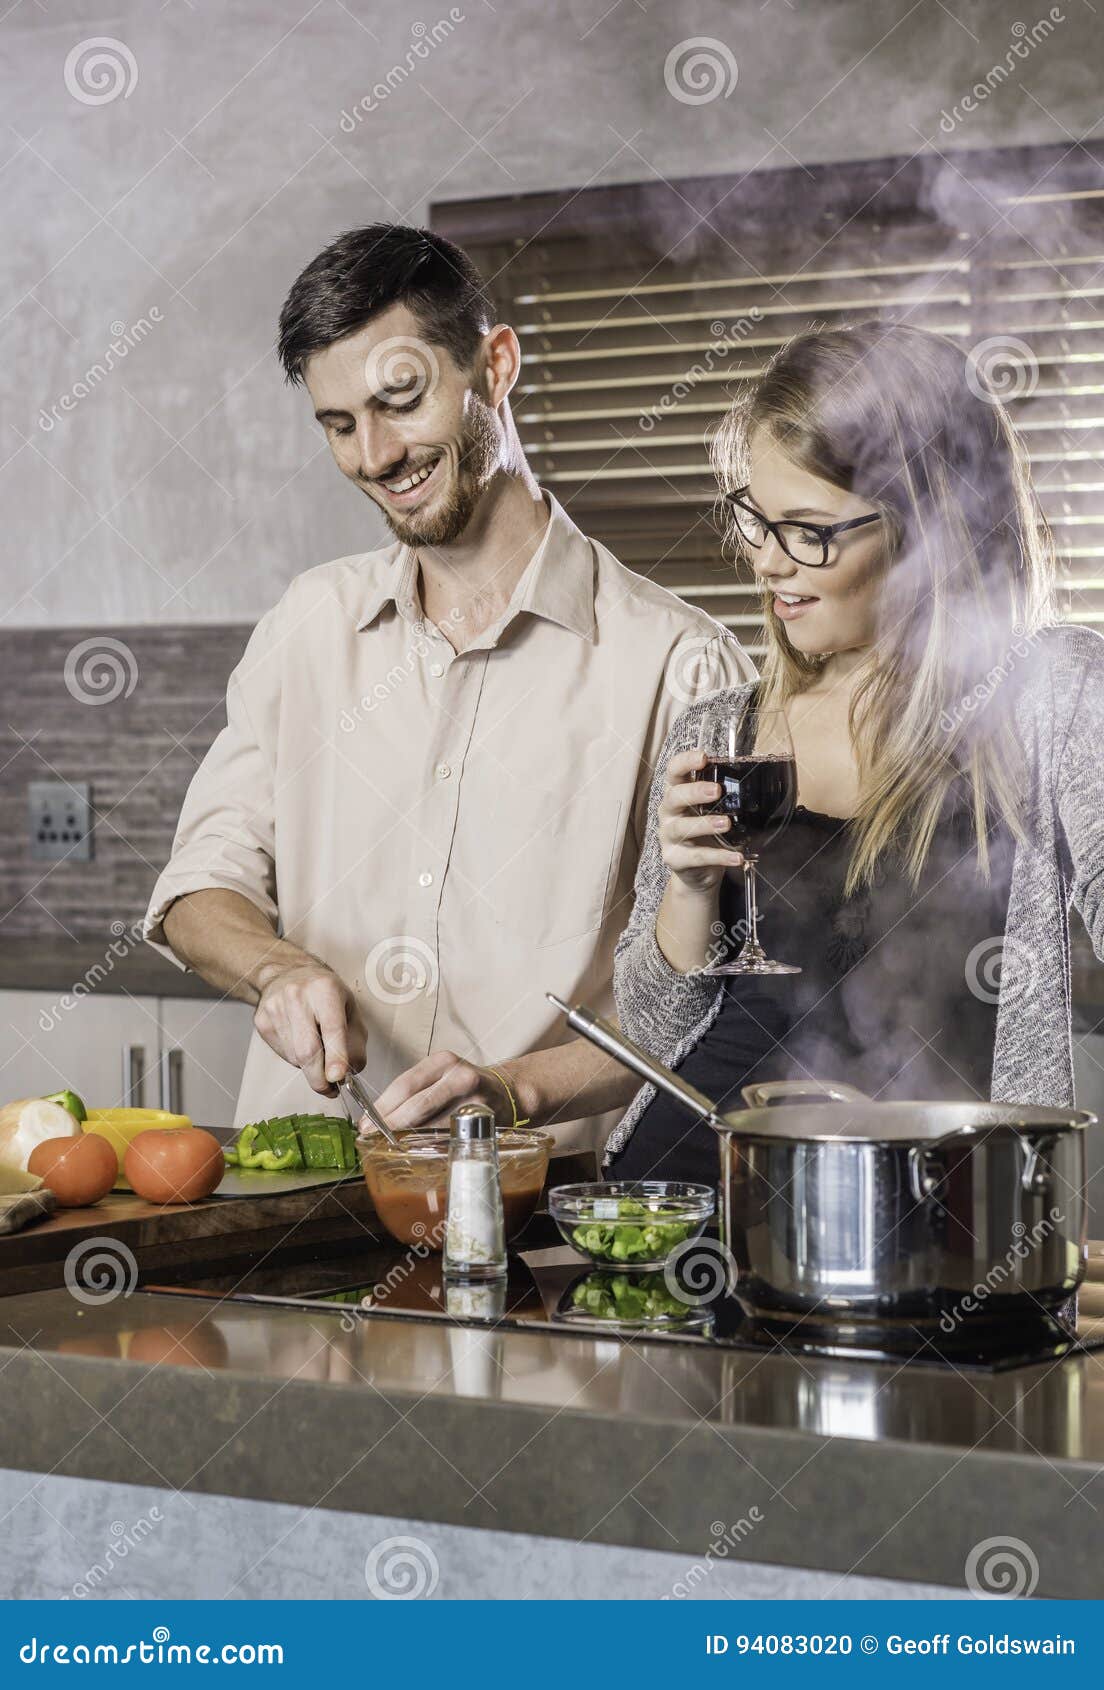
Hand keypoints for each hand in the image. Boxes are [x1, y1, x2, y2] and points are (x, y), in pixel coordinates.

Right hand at [253, 960, 366, 1094]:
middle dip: (320, 1078)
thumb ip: (355, 1041)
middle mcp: (297, 996)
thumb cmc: (325, 993)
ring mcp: (275, 1008)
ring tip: (319, 1054)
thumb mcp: (350, 1008)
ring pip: (295, 1056)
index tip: (338, 1077)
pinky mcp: (262, 1021)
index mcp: (325, 989)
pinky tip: (301, 1042)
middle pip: (308, 1050)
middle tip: (331, 1089)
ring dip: (310, 1067)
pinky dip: (296, 1058)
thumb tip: (348, 1072)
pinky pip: (282, 1053)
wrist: (287, 973)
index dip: (336, 1056)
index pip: (332, 1028)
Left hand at [374, 1051, 518, 1133]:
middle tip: (372, 1136)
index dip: (382, 1106)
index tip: (366, 1121)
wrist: (507, 1093)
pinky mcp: (481, 1122)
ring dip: (407, 1138)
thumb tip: (378, 1115)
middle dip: (390, 1124)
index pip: (405, 1084)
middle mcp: (460, 1077)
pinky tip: (417, 1147)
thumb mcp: (441, 1074)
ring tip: (390, 1143)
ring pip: (431, 1125)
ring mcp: (473, 1100)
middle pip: (416, 1105)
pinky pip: (447, 1138)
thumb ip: (414, 1090)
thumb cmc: (466, 1086)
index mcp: (444, 1061)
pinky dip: (428, 1145)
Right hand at [658, 748, 744, 894]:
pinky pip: (696, 857)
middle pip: (674, 796)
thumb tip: (763, 778)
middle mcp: (669, 812)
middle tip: (717, 791)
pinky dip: (719, 857)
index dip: (685, 762)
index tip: (703, 758)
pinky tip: (737, 857)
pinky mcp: (675, 859)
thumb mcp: (715, 811)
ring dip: (705, 824)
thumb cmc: (708, 833)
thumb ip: (728, 797)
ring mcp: (669, 836)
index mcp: (678, 793)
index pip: (674, 771)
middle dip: (695, 791)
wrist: (698, 872)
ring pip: (682, 827)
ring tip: (726, 824)